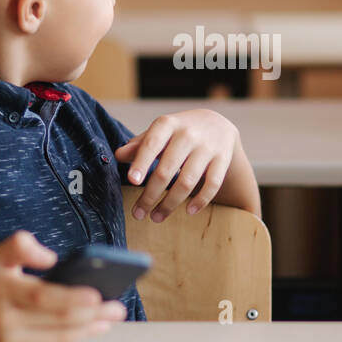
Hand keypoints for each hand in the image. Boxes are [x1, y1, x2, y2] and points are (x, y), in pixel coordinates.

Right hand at [0, 230, 126, 341]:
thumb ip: (21, 245)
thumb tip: (52, 258)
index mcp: (1, 291)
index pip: (42, 297)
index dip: (72, 297)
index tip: (98, 295)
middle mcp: (4, 321)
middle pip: (58, 320)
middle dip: (93, 315)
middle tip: (117, 307)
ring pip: (59, 339)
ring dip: (89, 329)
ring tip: (110, 318)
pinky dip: (73, 341)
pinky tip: (90, 330)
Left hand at [114, 109, 238, 221]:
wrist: (217, 124)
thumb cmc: (178, 132)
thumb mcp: (159, 132)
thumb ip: (139, 144)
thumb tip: (118, 156)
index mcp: (168, 124)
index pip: (152, 144)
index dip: (142, 163)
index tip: (131, 181)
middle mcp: (188, 134)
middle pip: (167, 170)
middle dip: (150, 195)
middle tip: (138, 214)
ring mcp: (208, 146)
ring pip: (187, 181)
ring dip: (170, 204)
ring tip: (156, 217)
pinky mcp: (223, 159)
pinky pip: (212, 184)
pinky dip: (201, 200)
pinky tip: (189, 211)